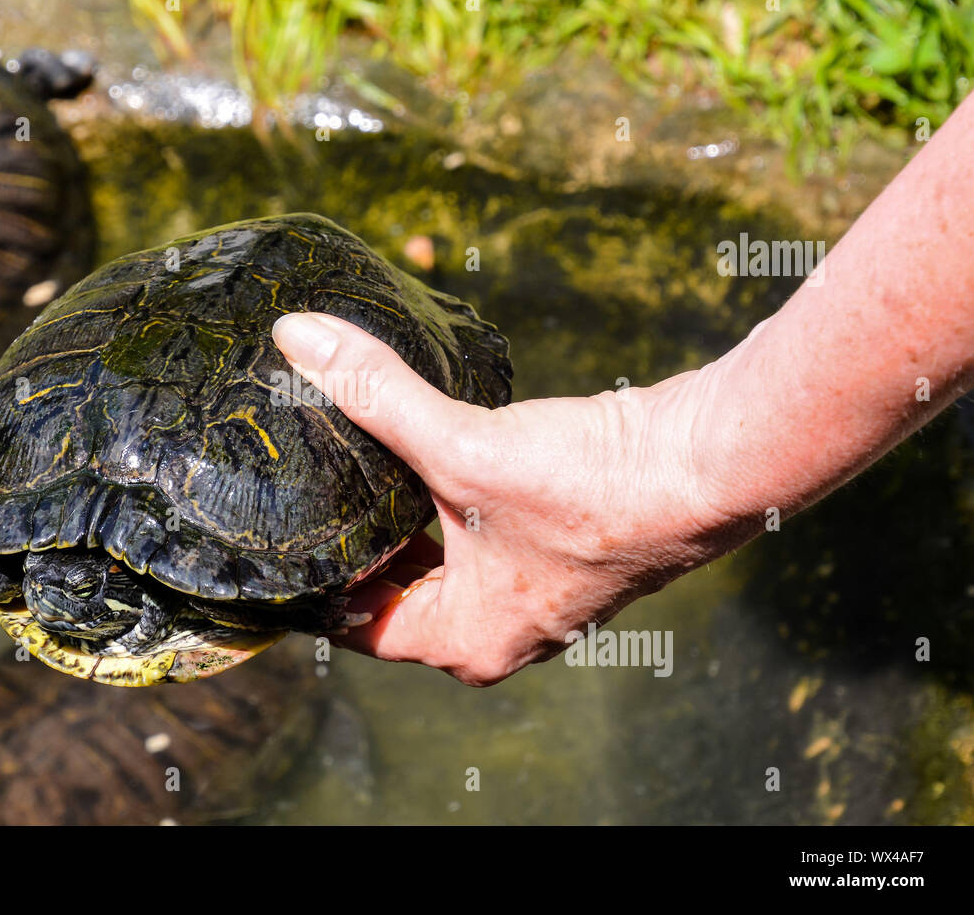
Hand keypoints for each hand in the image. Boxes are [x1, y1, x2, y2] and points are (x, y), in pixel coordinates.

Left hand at [272, 311, 743, 685]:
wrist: (704, 467)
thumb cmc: (590, 485)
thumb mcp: (461, 443)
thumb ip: (375, 393)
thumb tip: (299, 340)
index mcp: (462, 641)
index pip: (353, 624)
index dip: (311, 576)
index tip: (278, 528)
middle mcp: (495, 634)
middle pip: (392, 592)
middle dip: (356, 538)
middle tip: (307, 484)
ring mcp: (530, 600)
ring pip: (436, 563)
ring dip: (402, 518)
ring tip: (354, 463)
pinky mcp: (554, 558)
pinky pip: (475, 540)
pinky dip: (445, 506)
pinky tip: (423, 457)